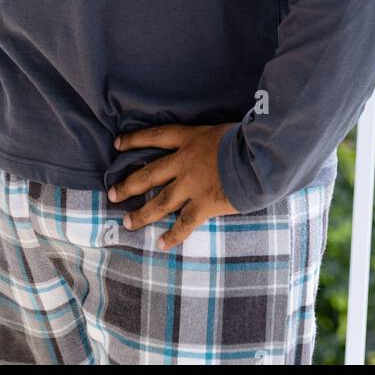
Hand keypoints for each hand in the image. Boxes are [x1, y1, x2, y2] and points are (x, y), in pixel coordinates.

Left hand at [109, 123, 240, 249]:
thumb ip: (213, 138)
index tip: (117, 144)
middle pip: (149, 174)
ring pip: (160, 202)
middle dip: (129, 185)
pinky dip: (172, 235)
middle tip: (112, 193)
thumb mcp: (225, 130)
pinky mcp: (204, 205)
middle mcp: (185, 162)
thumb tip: (216, 142)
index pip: (155, 136)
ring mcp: (192, 185)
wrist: (262, 158)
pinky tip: (161, 244)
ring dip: (142, 213)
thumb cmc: (249, 140)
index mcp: (190, 139)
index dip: (135, 140)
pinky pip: (183, 224)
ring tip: (127, 222)